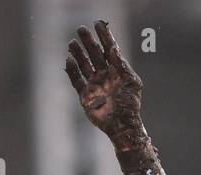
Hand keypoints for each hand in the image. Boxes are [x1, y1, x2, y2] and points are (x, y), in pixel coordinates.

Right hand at [65, 20, 142, 139]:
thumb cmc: (131, 104)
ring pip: (83, 65)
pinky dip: (72, 71)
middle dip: (88, 42)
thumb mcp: (132, 82)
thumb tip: (114, 48)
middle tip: (81, 29)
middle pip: (94, 54)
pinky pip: (76, 81)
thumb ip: (122, 65)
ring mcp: (94, 85)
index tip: (97, 23)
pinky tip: (69, 60)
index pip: (108, 49)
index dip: (103, 36)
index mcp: (116, 71)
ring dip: (78, 54)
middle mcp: (104, 76)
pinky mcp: (85, 96)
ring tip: (72, 42)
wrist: (123, 126)